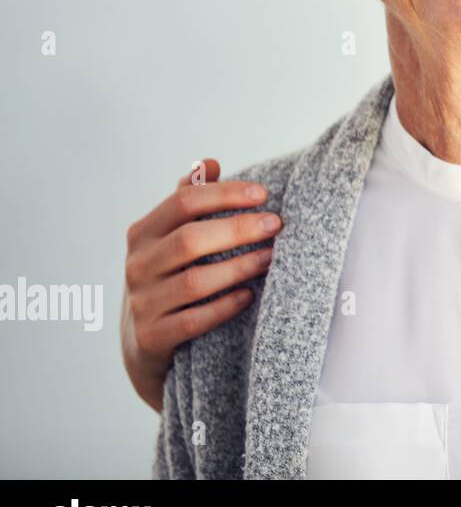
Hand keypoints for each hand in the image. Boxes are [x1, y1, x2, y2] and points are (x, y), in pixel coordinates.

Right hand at [121, 158, 278, 411]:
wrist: (142, 344)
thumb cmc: (167, 277)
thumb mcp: (168, 239)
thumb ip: (188, 201)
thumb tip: (210, 162)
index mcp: (143, 233)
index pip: (183, 202)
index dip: (225, 194)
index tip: (264, 194)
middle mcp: (137, 265)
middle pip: (190, 239)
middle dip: (238, 229)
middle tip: (276, 224)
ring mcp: (142, 303)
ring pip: (194, 282)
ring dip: (239, 267)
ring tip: (271, 257)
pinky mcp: (152, 337)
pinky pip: (193, 320)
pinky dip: (225, 307)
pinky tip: (249, 296)